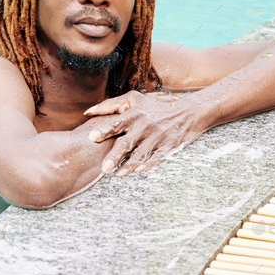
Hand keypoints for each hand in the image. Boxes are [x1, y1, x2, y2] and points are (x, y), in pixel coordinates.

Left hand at [83, 90, 205, 175]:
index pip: (116, 123)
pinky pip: (156, 158)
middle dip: (115, 156)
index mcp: (135, 113)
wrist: (186, 112)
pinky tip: (138, 171)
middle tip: (104, 168)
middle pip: (127, 143)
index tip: (91, 137)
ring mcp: (157, 136)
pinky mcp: (168, 146)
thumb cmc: (154, 107)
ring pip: (140, 154)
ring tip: (118, 174)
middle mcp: (145, 125)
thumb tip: (88, 112)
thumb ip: (110, 105)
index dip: (104, 130)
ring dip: (129, 166)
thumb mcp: (134, 100)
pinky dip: (148, 165)